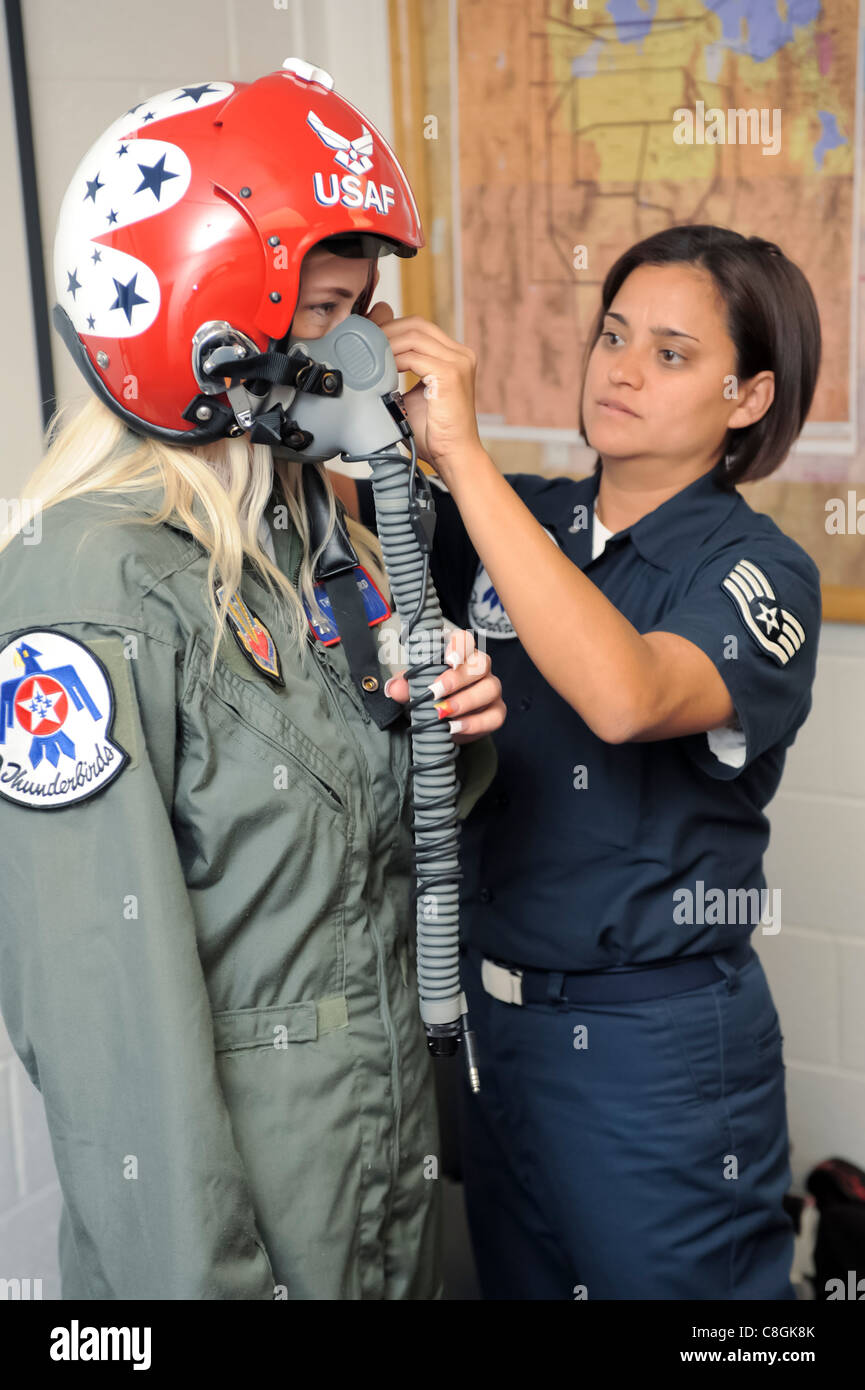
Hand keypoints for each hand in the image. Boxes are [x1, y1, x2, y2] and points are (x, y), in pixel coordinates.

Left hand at [366, 302, 483, 479]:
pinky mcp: (451, 375)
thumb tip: (369, 363)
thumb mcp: (409, 397)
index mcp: (454, 356)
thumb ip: (397, 376)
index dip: (391, 328)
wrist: (453, 457)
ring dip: (387, 343)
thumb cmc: (433, 434)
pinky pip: (414, 357)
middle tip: (362, 342)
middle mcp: (461, 355)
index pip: (419, 328)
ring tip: (367, 355)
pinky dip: (394, 360)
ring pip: (414, 336)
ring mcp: (458, 363)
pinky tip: (380, 370)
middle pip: (417, 325)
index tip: (366, 338)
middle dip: (386, 329)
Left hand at [383, 629, 504, 744]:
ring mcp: (491, 689)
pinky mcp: (496, 712)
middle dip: (458, 678)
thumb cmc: (429, 697)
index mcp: (460, 653)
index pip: (465, 640)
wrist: (440, 724)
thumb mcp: (412, 689)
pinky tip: (454, 727)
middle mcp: (480, 668)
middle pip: (481, 663)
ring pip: (490, 688)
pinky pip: (493, 716)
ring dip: (465, 701)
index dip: (459, 646)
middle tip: (436, 692)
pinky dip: (474, 723)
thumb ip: (404, 686)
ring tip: (442, 713)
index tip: (447, 659)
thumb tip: (394, 688)